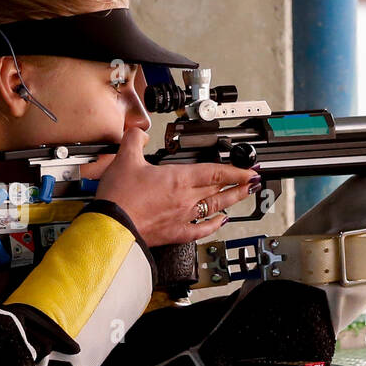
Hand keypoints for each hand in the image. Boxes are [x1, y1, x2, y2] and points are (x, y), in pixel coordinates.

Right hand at [95, 128, 260, 246]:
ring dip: (232, 200)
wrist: (112, 226)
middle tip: (253, 181)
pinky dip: (214, 224)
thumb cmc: (119, 198)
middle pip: (220, 190)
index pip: (215, 173)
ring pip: (215, 207)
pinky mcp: (176, 233)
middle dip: (239, 184)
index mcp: (179, 179)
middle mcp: (186, 199)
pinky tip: (221, 221)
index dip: (235, 171)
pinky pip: (201, 229)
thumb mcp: (125, 159)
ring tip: (245, 195)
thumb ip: (134, 140)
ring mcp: (183, 217)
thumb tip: (138, 132)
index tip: (249, 170)